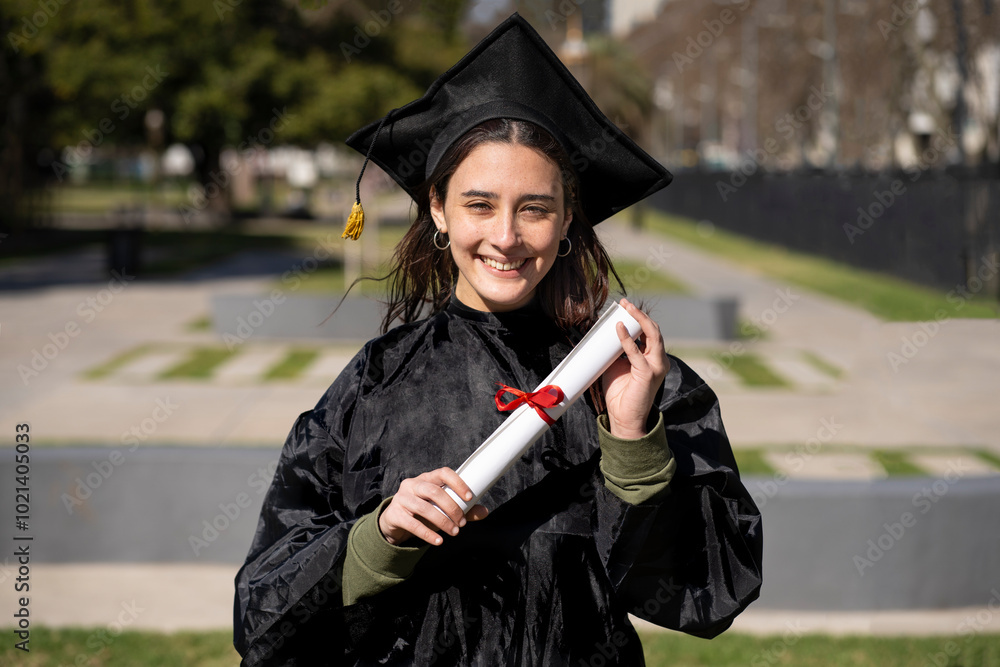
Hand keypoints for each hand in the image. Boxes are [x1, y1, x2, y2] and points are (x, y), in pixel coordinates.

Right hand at [378, 467, 488, 546]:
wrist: (394, 522)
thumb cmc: (422, 511)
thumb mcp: (441, 508)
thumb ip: (462, 509)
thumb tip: (485, 512)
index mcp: (426, 478)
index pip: (443, 473)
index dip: (457, 483)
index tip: (470, 497)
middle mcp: (412, 484)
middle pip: (434, 491)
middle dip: (452, 508)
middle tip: (462, 523)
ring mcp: (401, 498)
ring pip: (424, 508)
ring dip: (442, 521)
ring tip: (454, 532)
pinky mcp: (395, 514)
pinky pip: (413, 524)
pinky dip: (428, 534)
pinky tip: (439, 541)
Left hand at [601, 298, 669, 439]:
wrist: (622, 417)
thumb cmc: (619, 392)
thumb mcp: (616, 364)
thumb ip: (616, 349)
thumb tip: (607, 333)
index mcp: (652, 358)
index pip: (649, 333)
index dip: (638, 318)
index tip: (625, 306)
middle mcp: (658, 360)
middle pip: (653, 330)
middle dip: (639, 314)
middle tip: (625, 303)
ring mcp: (656, 366)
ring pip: (652, 335)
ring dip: (639, 319)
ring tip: (626, 309)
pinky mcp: (648, 374)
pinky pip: (636, 352)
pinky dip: (627, 339)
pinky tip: (619, 328)